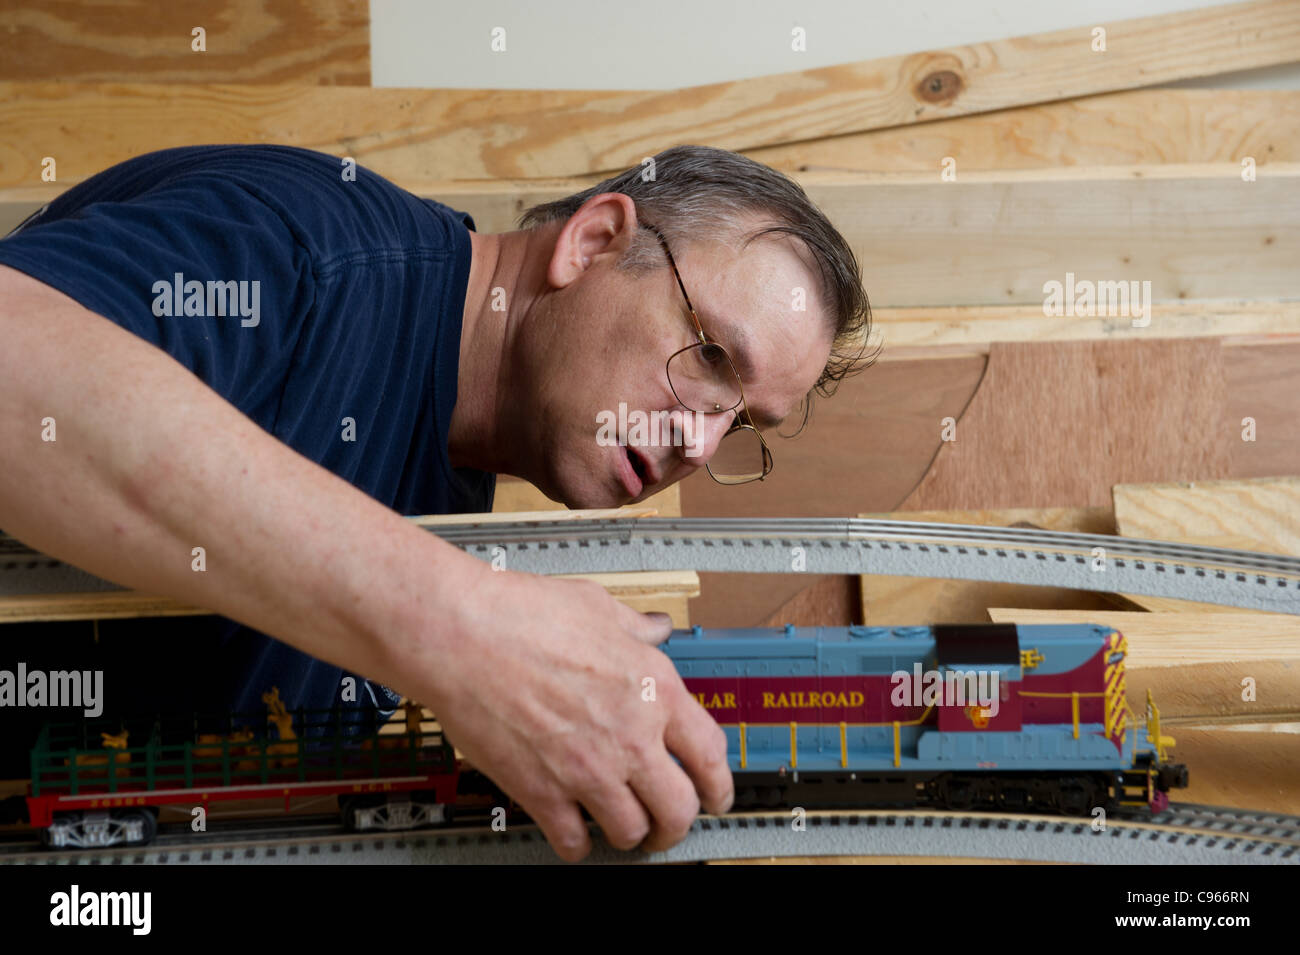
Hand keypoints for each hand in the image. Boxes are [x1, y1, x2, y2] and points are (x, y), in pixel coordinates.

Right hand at [412, 566, 732, 860]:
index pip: (710, 753)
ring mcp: (587, 768)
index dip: (719, 784)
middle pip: (679, 808)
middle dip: (678, 824)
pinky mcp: (542, 791)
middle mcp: (630, 735)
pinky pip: (572, 840)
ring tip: (621, 828)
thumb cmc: (521, 614)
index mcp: (654, 688)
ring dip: (629, 835)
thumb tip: (654, 629)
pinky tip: (573, 832)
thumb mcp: (599, 606)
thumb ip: (635, 627)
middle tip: (668, 825)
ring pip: (630, 831)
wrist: (461, 634)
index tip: (715, 794)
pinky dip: (576, 844)